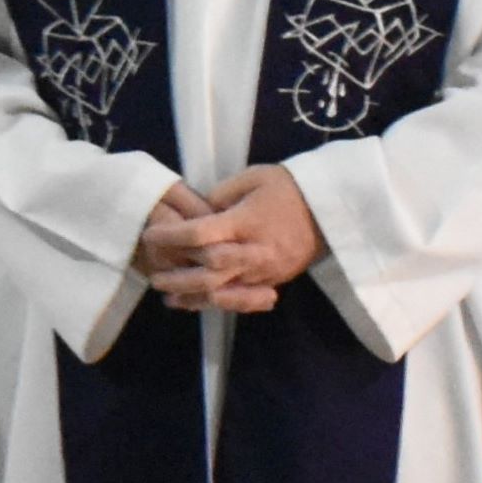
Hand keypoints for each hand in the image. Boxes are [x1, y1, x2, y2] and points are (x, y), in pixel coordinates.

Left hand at [139, 166, 326, 314]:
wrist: (331, 209)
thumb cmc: (287, 188)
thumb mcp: (253, 177)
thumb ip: (220, 195)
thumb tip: (195, 214)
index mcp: (247, 221)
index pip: (202, 234)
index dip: (172, 236)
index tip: (150, 235)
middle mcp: (255, 251)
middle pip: (210, 271)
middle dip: (179, 276)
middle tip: (154, 277)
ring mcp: (266, 271)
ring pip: (224, 292)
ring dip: (193, 297)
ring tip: (168, 298)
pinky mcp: (274, 282)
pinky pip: (242, 300)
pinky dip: (217, 304)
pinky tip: (197, 304)